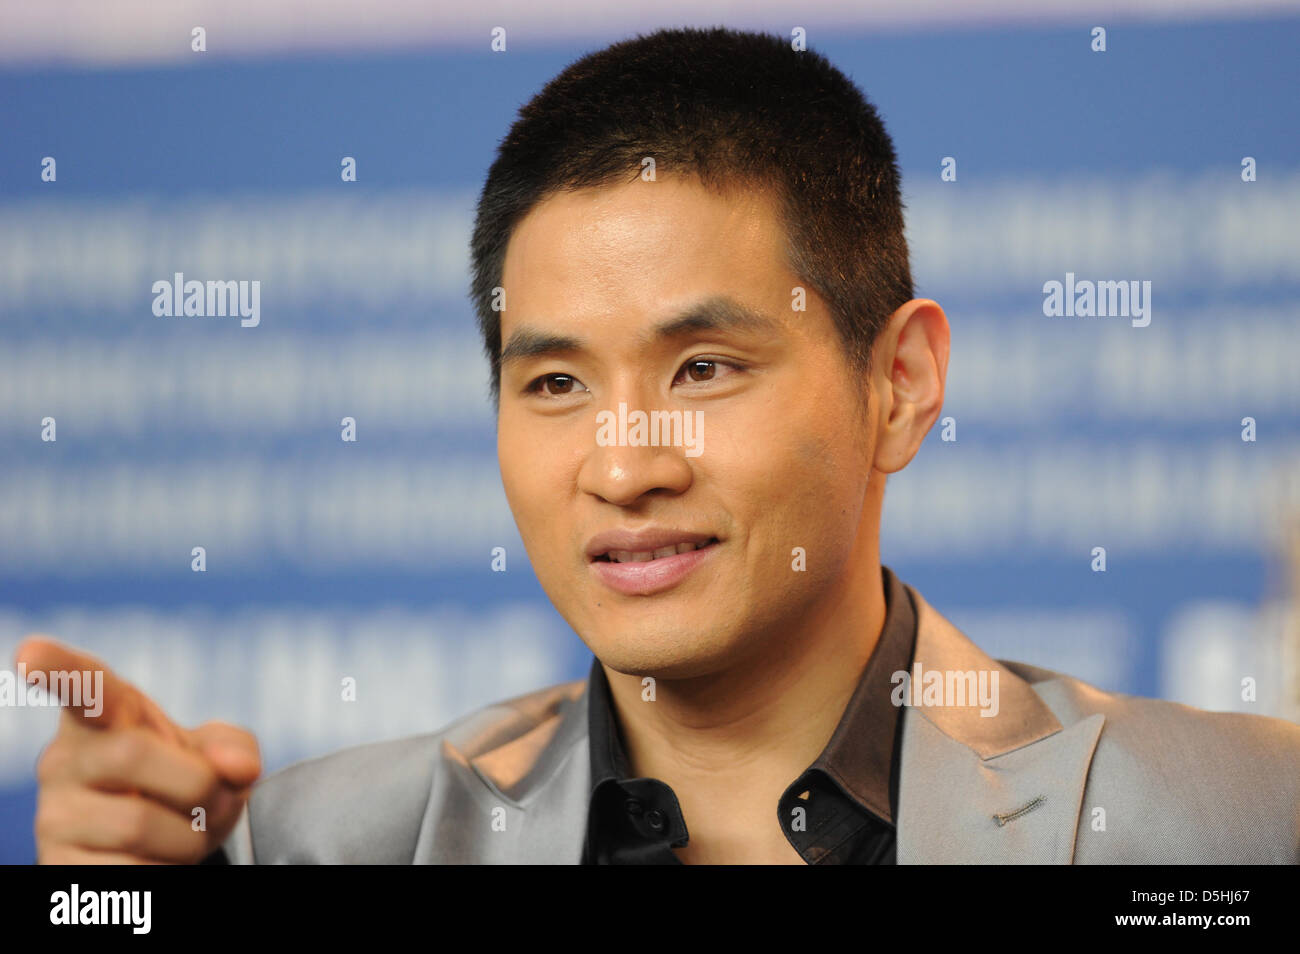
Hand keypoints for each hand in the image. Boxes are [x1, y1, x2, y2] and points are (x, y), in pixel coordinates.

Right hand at [16, 635, 260, 863]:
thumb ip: (235, 747)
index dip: (59, 669)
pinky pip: (127, 873)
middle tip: (217, 799)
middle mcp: (65, 760)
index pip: (82, 685)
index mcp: (106, 716)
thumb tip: (238, 767)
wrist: (165, 848)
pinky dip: (167, 870)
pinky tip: (160, 861)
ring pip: (136, 824)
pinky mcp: (58, 868)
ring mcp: (55, 817)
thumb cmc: (185, 785)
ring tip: (191, 833)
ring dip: (190, 836)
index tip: (31, 654)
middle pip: (132, 754)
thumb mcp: (219, 755)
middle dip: (198, 782)